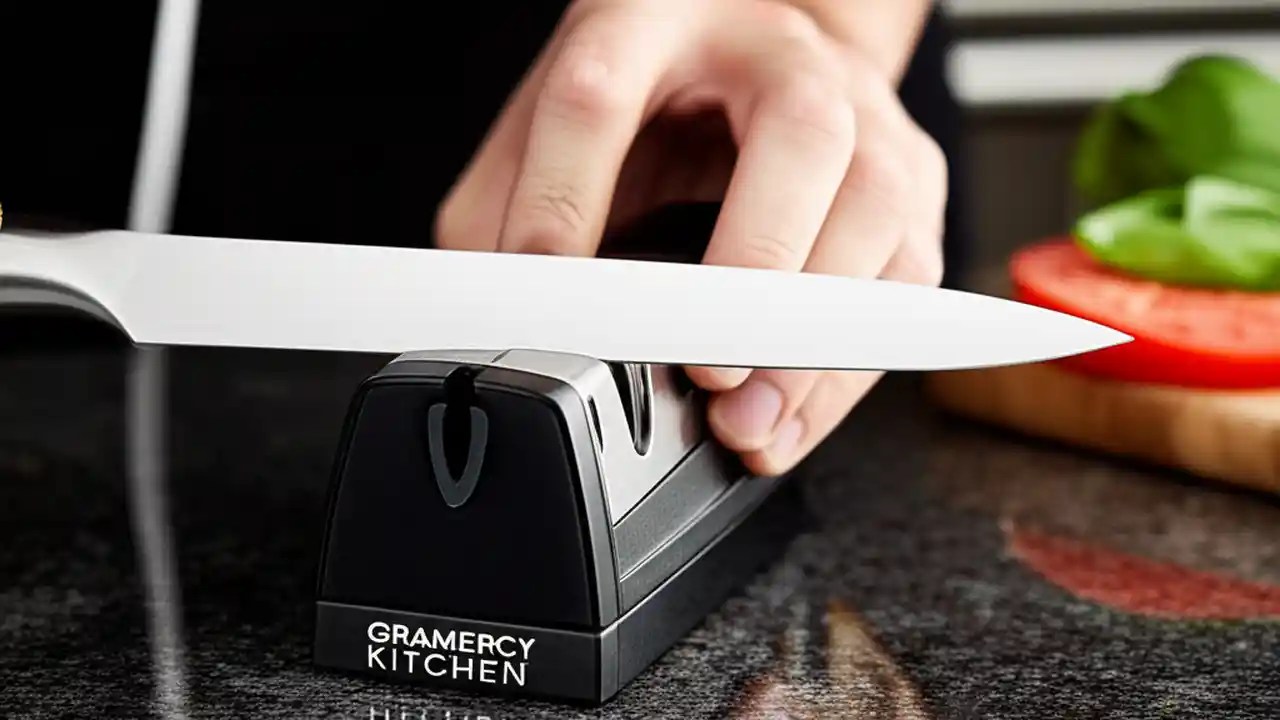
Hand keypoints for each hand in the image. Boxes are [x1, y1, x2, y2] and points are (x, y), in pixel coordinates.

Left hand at [436, 0, 946, 474]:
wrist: (760, 45)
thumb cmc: (658, 88)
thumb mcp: (560, 119)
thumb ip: (509, 205)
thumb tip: (484, 317)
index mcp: (660, 20)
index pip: (602, 95)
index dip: (564, 199)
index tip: (542, 296)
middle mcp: (778, 55)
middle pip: (798, 133)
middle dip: (755, 262)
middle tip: (705, 364)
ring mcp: (862, 110)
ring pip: (876, 207)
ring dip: (817, 335)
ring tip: (747, 418)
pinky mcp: (912, 178)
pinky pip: (905, 276)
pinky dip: (849, 366)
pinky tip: (791, 417)